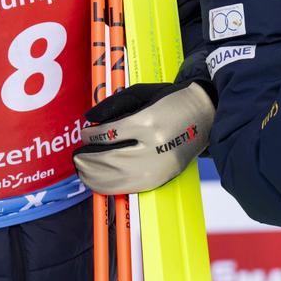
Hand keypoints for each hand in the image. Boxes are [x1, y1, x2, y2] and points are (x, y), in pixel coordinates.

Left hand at [73, 81, 213, 194]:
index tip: (83, 135)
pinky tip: (96, 182)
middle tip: (75, 156)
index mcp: (147, 122)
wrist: (205, 115)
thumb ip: (113, 105)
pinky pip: (129, 187)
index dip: (91, 136)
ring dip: (94, 175)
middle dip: (88, 159)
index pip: (109, 134)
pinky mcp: (161, 178)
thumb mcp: (142, 93)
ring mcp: (158, 166)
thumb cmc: (171, 100)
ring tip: (81, 169)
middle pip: (110, 159)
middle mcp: (153, 147)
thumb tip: (89, 118)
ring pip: (117, 177)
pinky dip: (109, 187)